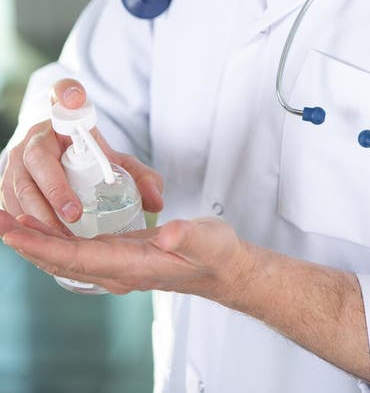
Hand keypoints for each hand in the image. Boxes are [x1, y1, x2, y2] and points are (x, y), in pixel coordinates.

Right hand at [0, 79, 163, 228]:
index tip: (76, 99)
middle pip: (36, 160)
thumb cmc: (86, 159)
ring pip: (18, 188)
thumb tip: (157, 202)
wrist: (57, 161)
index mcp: (60, 122)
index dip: (67, 94)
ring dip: (38, 215)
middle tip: (75, 214)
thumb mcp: (112, 160)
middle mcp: (32, 139)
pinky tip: (46, 242)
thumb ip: (139, 176)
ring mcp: (14, 164)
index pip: (63, 97)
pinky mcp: (6, 188)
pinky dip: (25, 225)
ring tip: (63, 237)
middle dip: (54, 189)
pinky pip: (10, 206)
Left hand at [0, 210, 251, 302]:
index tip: (12, 229)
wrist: (223, 268)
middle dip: (25, 241)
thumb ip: (188, 235)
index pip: (75, 258)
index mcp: (131, 267)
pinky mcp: (117, 256)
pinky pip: (75, 252)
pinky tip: (41, 226)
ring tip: (7, 221)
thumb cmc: (215, 253)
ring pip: (63, 258)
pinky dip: (52, 239)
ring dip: (34, 240)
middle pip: (59, 260)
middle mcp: (116, 272)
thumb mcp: (207, 240)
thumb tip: (166, 230)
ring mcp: (115, 266)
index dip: (41, 243)